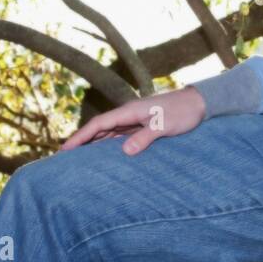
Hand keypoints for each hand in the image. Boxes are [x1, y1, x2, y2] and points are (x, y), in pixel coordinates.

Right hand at [59, 85, 206, 153]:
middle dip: (81, 140)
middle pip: (99, 128)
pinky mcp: (142, 126)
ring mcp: (135, 120)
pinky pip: (120, 136)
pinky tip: (103, 155)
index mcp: (129, 111)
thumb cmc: (183, 112)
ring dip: (93, 143)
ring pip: (108, 133)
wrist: (199, 103)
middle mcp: (128, 114)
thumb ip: (145, 137)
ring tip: (77, 158)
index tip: (65, 148)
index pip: (99, 124)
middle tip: (63, 157)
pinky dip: (108, 144)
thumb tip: (125, 151)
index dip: (81, 136)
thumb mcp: (165, 125)